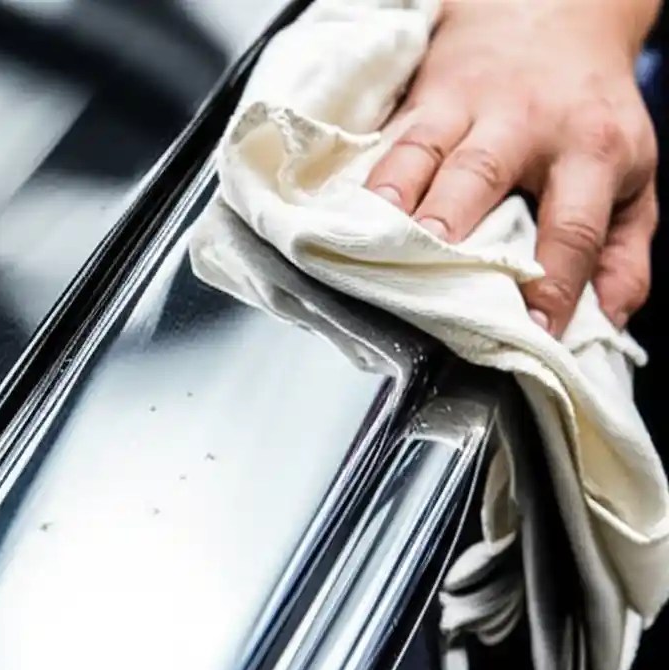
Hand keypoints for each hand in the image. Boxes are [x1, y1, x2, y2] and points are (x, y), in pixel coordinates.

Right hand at [366, 0, 659, 334]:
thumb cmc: (590, 112)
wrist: (552, 15)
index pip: (572, 225)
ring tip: (368, 236)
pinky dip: (362, 175)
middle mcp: (525, 123)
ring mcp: (464, 107)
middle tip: (429, 266)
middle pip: (481, 174)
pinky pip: (385, 140)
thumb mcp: (635, 176)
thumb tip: (607, 320)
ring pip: (419, 151)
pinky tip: (341, 207)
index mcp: (590, 148)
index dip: (552, 281)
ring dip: (390, 195)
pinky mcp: (421, 101)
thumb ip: (626, 255)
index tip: (534, 331)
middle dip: (448, 222)